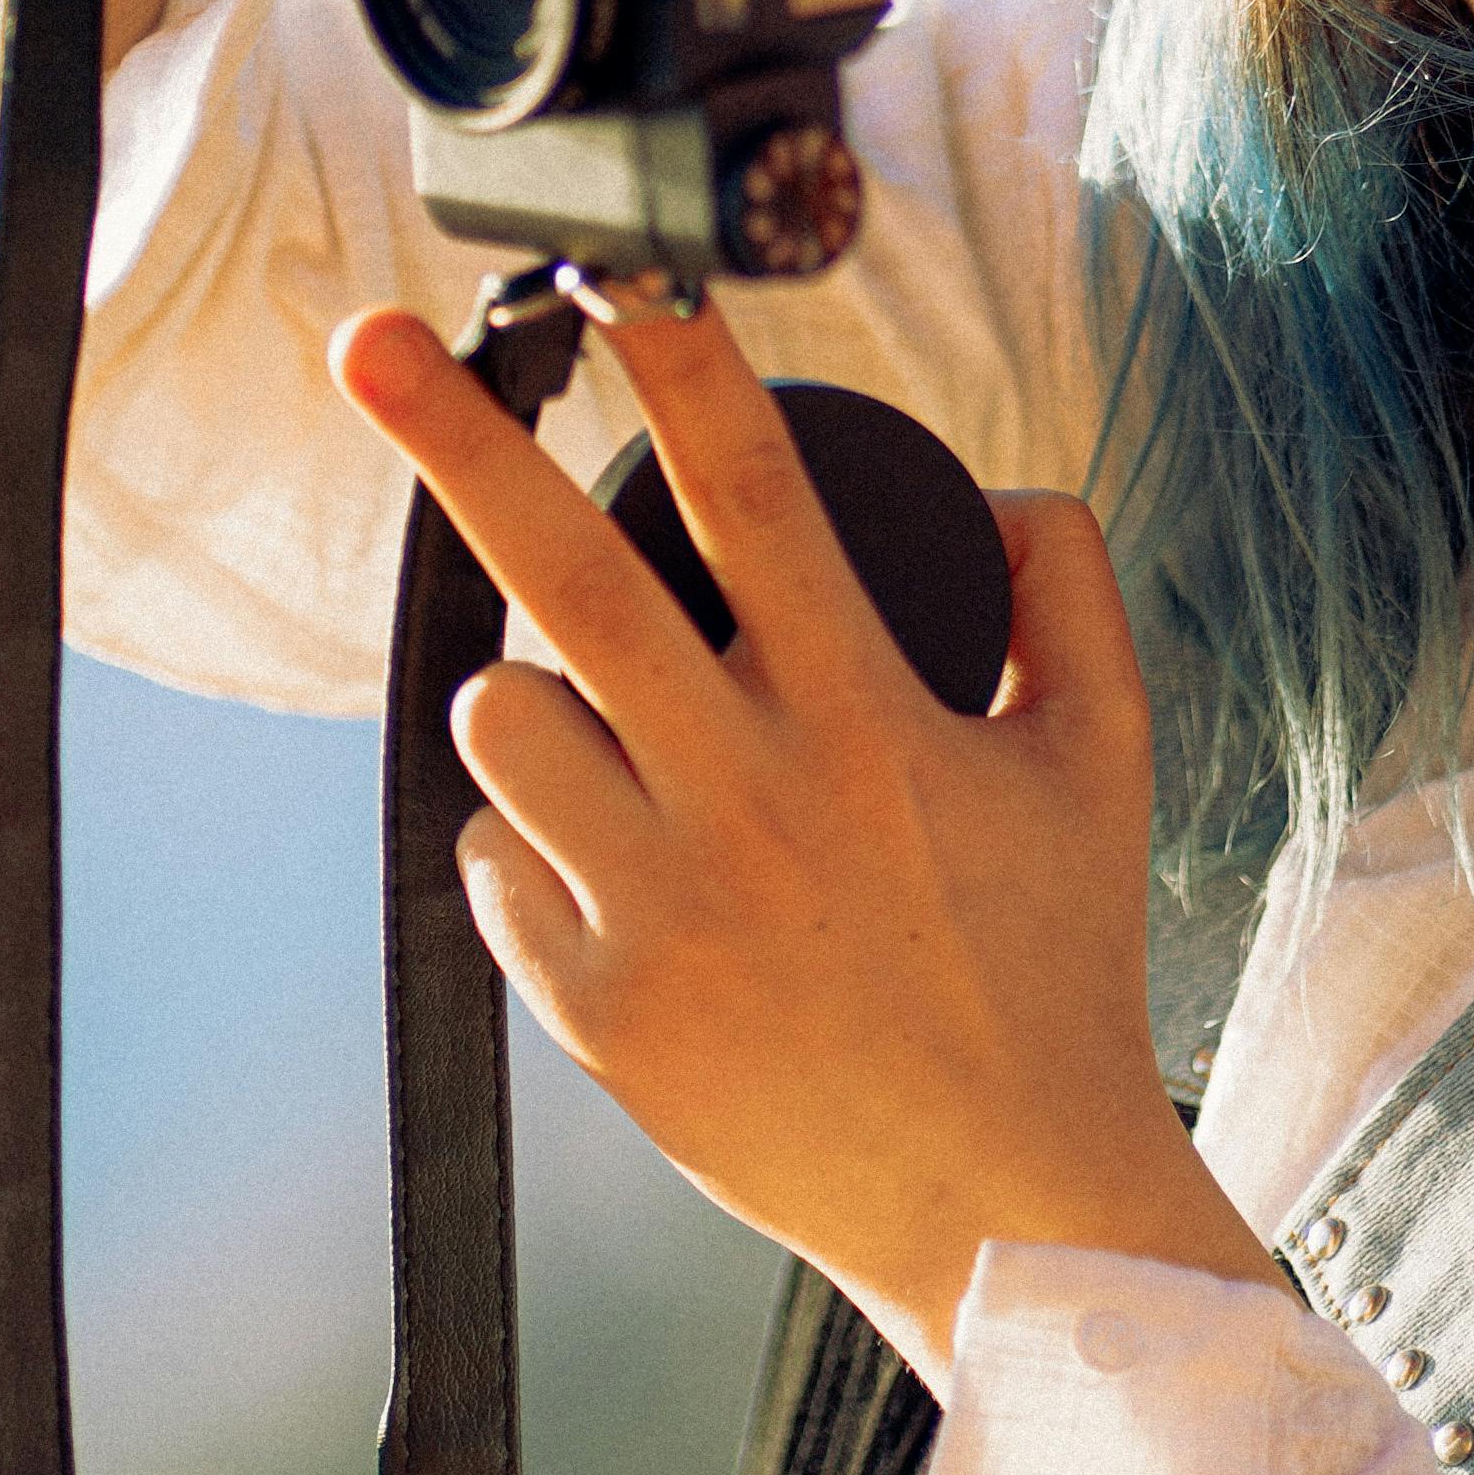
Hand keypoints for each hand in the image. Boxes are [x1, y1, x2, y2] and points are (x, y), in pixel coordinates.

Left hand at [328, 298, 1279, 1392]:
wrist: (1012, 1211)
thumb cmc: (1058, 968)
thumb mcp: (1105, 763)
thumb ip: (1068, 596)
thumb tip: (993, 485)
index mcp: (871, 720)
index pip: (758, 494)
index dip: (682, 359)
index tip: (612, 263)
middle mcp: (752, 801)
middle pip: (573, 581)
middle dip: (460, 446)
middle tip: (368, 341)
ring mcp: (660, 910)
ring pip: (504, 718)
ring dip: (532, 688)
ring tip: (621, 730)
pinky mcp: (598, 1011)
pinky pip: (499, 862)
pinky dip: (539, 838)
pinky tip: (626, 867)